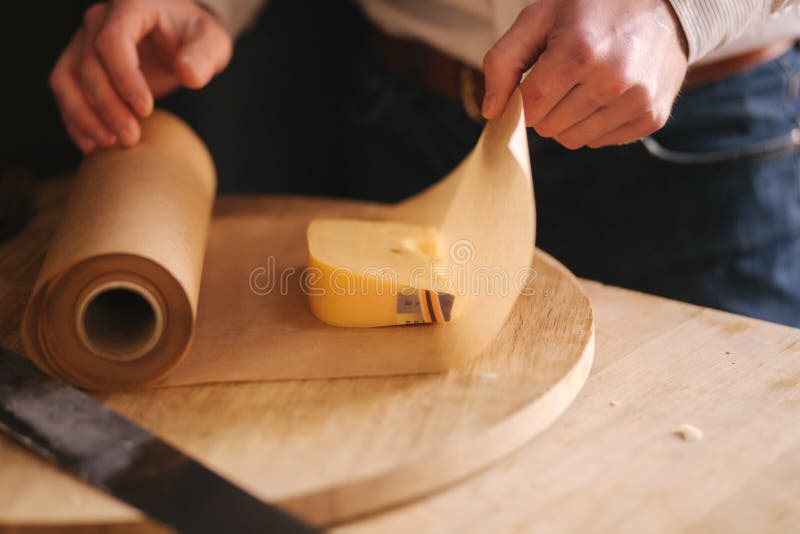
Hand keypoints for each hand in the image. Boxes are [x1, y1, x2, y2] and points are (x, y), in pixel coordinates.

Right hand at [49, 0, 231, 152]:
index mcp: (131, 6)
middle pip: (90, 65)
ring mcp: (83, 41)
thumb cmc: (194, 36)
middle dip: (108, 107)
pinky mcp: (78, 63)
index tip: (145, 110)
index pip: (113, 42)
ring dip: (84, 116)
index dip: (125, 79)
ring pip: (67, 79)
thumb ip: (205, 56)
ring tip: (110, 144)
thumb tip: (189, 74)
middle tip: (131, 138)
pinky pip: (65, 90)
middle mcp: (99, 20)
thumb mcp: (212, 42)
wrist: (177, 35)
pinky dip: (74, 119)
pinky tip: (92, 145)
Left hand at [482, 0, 687, 148]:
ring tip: (583, 86)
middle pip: (549, 127)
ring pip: (573, 140)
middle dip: (545, 108)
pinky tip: (605, 95)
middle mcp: (613, 79)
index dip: (522, 99)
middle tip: (562, 79)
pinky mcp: (652, 116)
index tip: (531, 82)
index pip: (530, 106)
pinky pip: (600, 141)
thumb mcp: (539, 19)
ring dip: (568, 119)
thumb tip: (492, 111)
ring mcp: (637, 100)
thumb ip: (503, 61)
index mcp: (580, 52)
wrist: (663, 2)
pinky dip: (595, 124)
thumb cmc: (590, 9)